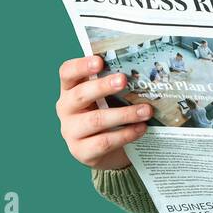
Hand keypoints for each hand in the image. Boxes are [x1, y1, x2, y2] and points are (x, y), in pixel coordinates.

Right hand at [56, 55, 153, 170]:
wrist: (106, 150)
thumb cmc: (107, 113)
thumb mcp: (107, 97)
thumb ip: (115, 84)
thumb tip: (140, 73)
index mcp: (70, 89)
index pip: (67, 73)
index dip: (81, 66)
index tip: (99, 61)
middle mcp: (66, 109)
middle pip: (80, 95)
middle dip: (103, 86)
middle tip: (123, 80)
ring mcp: (71, 131)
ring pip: (96, 120)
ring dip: (124, 114)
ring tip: (146, 110)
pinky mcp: (81, 151)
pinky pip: (104, 142)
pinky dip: (125, 134)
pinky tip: (141, 128)